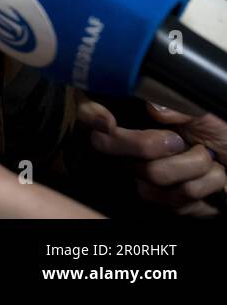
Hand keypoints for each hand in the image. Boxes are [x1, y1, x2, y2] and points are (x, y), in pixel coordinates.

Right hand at [77, 97, 224, 216]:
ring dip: (193, 166)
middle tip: (177, 140)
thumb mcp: (203, 109)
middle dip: (147, 144)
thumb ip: (176, 103)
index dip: (90, 115)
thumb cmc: (221, 131)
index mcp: (134, 116)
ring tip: (208, 158)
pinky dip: (204, 185)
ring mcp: (142, 175)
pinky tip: (211, 178)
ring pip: (150, 175)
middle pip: (107, 146)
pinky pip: (174, 199)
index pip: (90, 111)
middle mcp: (129, 146)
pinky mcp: (163, 201)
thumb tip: (153, 108)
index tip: (107, 120)